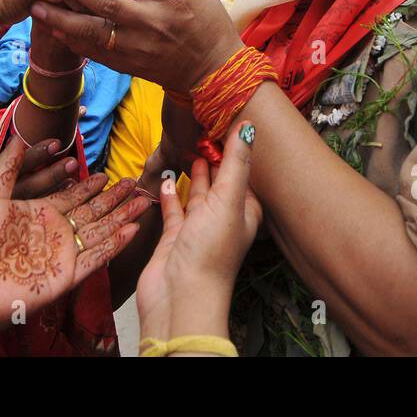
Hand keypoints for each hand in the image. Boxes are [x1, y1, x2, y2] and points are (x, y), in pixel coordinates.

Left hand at [0, 136, 148, 344]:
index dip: (89, 185)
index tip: (107, 174)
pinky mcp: (67, 276)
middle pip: (92, 212)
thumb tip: (18, 136)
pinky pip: (96, 257)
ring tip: (143, 203)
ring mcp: (62, 255)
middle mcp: (54, 233)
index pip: (72, 196)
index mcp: (38, 213)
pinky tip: (132, 230)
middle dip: (114, 199)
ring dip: (122, 217)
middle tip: (134, 184)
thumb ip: (8, 166)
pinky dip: (115, 244)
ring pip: (100, 231)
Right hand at [0, 139, 79, 279]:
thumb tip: (1, 157)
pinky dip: (42, 214)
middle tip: (74, 161)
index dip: (34, 154)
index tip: (54, 142)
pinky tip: (59, 208)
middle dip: (53, 173)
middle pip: (27, 187)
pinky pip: (24, 224)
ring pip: (29, 207)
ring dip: (53, 193)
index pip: (11, 167)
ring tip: (74, 180)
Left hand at [30, 0, 242, 93]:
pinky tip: (53, 29)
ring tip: (37, 5)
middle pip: (108, 1)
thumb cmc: (208, 22)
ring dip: (63, 19)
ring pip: (94, 32)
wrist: (213, 70)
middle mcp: (151, 22)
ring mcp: (138, 46)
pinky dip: (72, 41)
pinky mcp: (129, 65)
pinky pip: (96, 52)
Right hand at [137, 122, 260, 345]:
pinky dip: (171, 192)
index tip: (228, 120)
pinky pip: (175, 207)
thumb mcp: (228, 201)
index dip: (237, 147)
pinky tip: (167, 177)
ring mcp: (199, 227)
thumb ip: (236, 163)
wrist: (180, 297)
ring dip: (194, 173)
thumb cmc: (210, 253)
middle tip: (206, 128)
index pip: (243, 171)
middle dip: (215, 157)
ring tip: (189, 148)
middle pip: (221, 180)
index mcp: (244, 210)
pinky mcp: (176, 235)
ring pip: (198, 192)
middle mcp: (224, 217)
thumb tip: (249, 126)